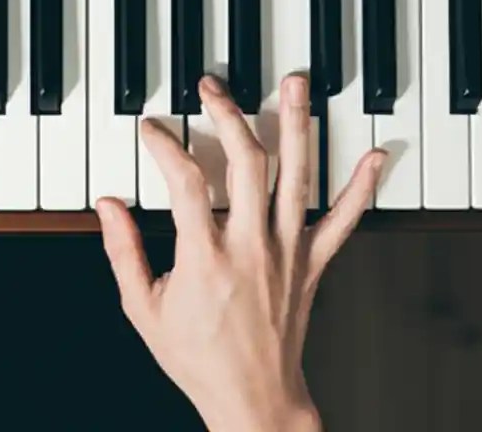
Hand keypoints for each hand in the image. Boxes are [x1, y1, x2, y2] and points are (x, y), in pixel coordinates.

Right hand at [98, 75, 384, 431]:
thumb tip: (106, 205)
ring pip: (298, 176)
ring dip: (297, 124)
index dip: (166, 145)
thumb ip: (122, 251)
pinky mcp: (313, 264)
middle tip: (211, 88)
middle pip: (248, 163)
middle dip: (227, 115)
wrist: (253, 398)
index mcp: (205, 257)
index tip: (152, 129)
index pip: (186, 181)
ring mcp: (288, 252)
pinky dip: (362, 188)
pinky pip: (345, 221)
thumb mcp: (142, 308)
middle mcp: (252, 247)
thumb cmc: (197, 357)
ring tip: (294, 83)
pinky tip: (375, 157)